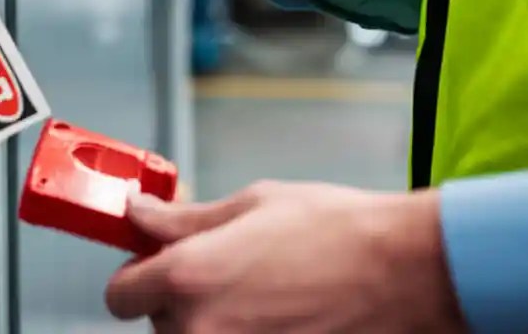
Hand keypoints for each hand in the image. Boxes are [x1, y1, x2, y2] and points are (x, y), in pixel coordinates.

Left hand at [104, 181, 465, 333]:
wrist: (407, 274)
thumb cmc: (339, 233)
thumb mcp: (254, 205)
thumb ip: (185, 219)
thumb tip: (140, 214)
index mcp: (189, 277)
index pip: (121, 295)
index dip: (138, 277)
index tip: (156, 269)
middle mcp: (201, 329)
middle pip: (159, 323)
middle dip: (184, 301)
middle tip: (233, 276)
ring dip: (215, 325)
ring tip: (267, 300)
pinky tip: (282, 321)